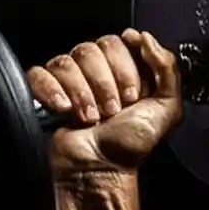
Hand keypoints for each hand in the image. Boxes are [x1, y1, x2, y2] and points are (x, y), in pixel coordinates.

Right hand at [29, 29, 182, 175]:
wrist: (100, 169)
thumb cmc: (131, 145)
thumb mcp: (167, 109)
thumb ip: (168, 70)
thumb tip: (148, 39)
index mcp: (127, 71)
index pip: (119, 43)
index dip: (126, 68)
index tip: (133, 94)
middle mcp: (99, 72)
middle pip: (92, 48)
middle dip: (106, 84)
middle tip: (114, 109)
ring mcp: (70, 81)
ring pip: (67, 61)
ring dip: (84, 94)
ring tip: (94, 118)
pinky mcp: (47, 92)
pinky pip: (40, 73)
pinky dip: (53, 92)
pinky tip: (65, 110)